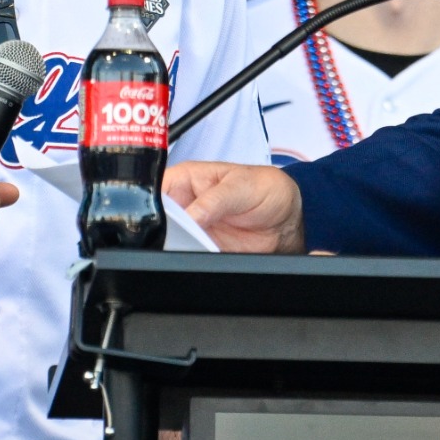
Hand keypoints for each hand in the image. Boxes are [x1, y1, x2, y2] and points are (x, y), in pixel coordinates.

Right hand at [164, 161, 304, 253]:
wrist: (288, 219)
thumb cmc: (266, 188)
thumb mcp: (241, 186)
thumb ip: (215, 200)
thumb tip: (191, 215)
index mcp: (186, 180)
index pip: (156, 190)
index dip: (151, 203)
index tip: (161, 218)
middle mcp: (185, 204)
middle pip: (158, 220)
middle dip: (164, 229)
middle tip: (179, 235)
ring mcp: (193, 228)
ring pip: (171, 241)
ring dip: (179, 247)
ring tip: (195, 245)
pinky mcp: (203, 248)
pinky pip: (189, 256)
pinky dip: (192, 259)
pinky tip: (201, 256)